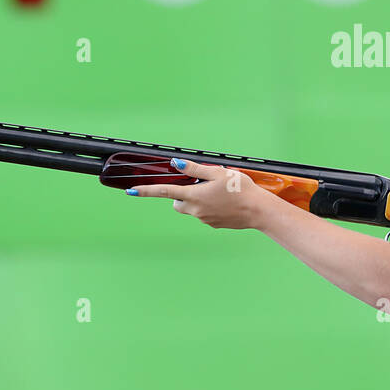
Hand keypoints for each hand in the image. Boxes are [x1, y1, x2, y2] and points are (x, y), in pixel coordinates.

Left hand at [127, 157, 264, 229]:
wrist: (258, 211)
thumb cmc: (241, 189)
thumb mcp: (218, 173)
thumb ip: (195, 169)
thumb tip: (175, 165)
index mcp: (194, 195)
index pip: (164, 192)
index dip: (145, 191)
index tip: (130, 192)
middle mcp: (196, 210)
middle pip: (178, 202)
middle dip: (183, 194)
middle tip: (201, 184)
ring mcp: (204, 219)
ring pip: (191, 208)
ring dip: (197, 200)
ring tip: (219, 192)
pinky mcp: (213, 224)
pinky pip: (204, 214)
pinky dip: (209, 207)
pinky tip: (225, 202)